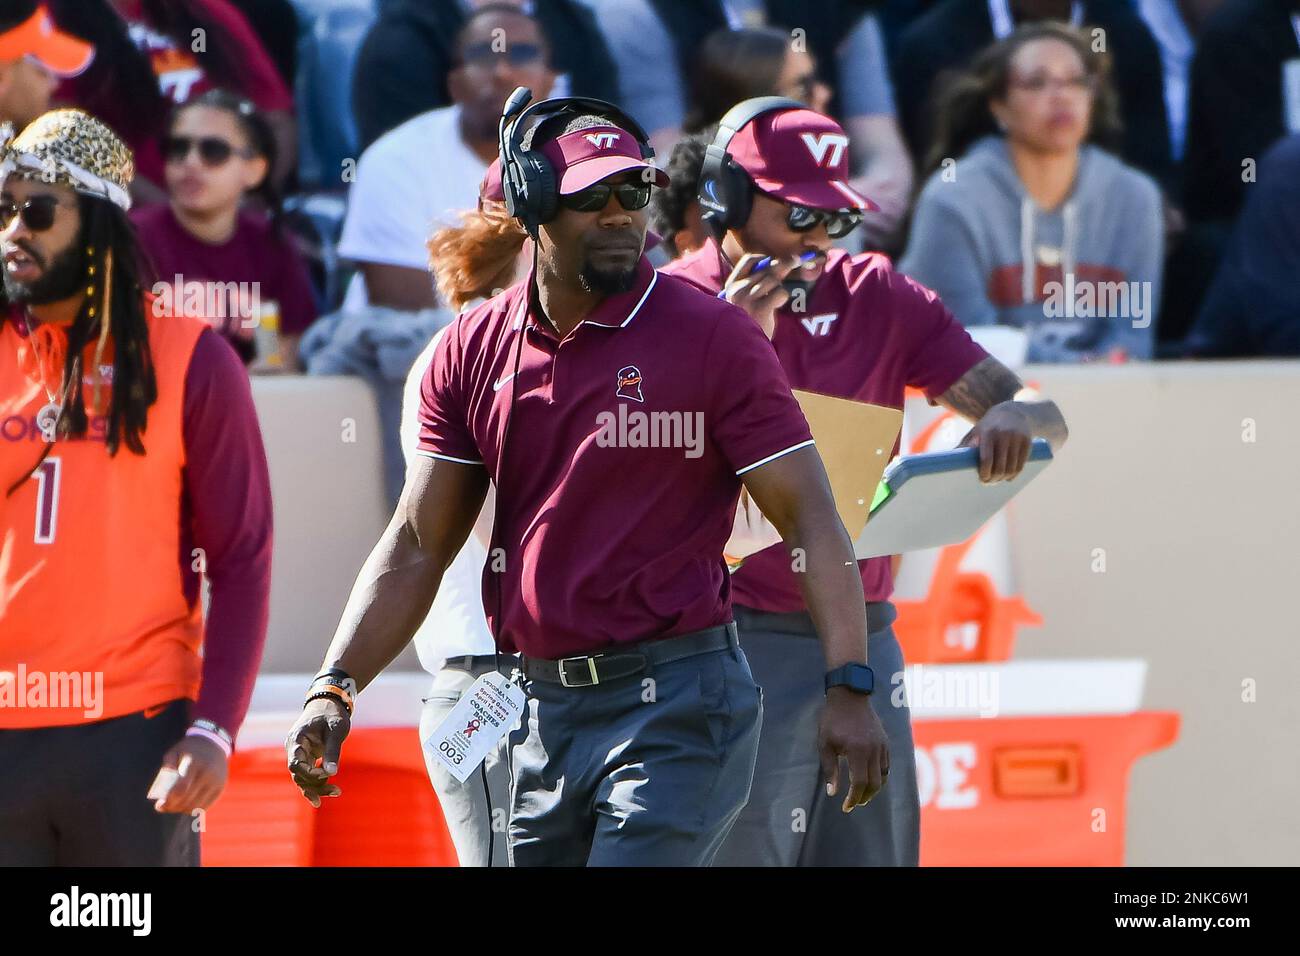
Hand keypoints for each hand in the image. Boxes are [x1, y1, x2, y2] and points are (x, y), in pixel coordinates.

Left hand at [152, 734, 228, 813]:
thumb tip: (162, 793)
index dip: (169, 801)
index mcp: (194, 763)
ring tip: (174, 806)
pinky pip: (205, 806)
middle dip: (173, 807)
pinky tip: (185, 805)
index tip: (159, 806)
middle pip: (187, 800)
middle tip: (164, 807)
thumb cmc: (188, 750)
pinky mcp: (220, 788)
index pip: (181, 789)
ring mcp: (216, 781)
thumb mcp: (174, 753)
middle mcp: (208, 773)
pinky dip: (193, 809)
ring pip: (196, 806)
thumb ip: (166, 770)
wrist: (213, 743)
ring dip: (182, 809)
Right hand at [285, 697, 351, 806]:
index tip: (326, 774)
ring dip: (317, 786)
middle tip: (336, 791)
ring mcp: (299, 753)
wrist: (330, 703)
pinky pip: (309, 773)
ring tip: (336, 792)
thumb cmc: (332, 714)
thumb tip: (331, 773)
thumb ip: (333, 751)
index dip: (309, 773)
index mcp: (296, 739)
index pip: (295, 764)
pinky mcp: (307, 756)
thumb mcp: (336, 730)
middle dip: (315, 785)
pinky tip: (331, 790)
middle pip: (298, 774)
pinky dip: (318, 781)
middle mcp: (294, 748)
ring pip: (303, 777)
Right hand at [721, 253, 798, 338]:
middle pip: (766, 270)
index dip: (765, 259)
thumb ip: (758, 282)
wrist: (740, 348)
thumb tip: (782, 263)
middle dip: (779, 273)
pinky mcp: (760, 309)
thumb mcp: (744, 300)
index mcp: (731, 285)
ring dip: (779, 289)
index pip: (749, 260)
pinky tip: (775, 307)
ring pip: (774, 280)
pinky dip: (782, 298)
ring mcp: (747, 299)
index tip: (774, 264)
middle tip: (787, 277)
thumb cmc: (746, 323)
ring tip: (773, 302)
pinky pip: (780, 292)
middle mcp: (737, 289)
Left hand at [818, 687, 889, 811]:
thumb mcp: (825, 744)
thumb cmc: (832, 720)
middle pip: (874, 783)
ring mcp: (882, 746)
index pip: (860, 783)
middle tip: (854, 803)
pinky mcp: (885, 742)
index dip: (853, 798)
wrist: (849, 696)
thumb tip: (833, 793)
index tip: (845, 807)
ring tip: (862, 795)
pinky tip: (871, 779)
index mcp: (857, 751)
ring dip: (874, 789)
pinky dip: (880, 776)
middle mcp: (873, 750)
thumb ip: (830, 769)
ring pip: (883, 776)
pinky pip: (886, 765)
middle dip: (864, 797)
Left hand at [957, 400, 1035, 482]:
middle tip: (989, 482)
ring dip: (1004, 478)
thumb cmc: (988, 426)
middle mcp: (1003, 435)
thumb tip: (947, 461)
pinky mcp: (1027, 442)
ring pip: (1011, 468)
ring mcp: (1017, 438)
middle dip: (994, 478)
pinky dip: (1014, 475)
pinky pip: (1021, 465)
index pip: (986, 459)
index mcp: (987, 433)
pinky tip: (1008, 478)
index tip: (982, 479)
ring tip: (997, 480)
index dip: (984, 473)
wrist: (1013, 412)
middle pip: (1000, 467)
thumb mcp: (975, 431)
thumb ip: (964, 445)